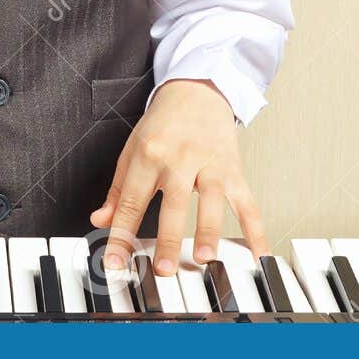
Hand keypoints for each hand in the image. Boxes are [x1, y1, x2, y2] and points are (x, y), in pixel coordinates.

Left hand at [90, 78, 267, 273]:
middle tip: (164, 269)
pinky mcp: (233, 169)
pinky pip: (247, 202)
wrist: (196, 90)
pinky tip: (259, 253)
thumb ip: (118, 190)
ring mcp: (210, 164)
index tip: (114, 262)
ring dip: (209, 230)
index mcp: (148, 154)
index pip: (131, 201)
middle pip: (173, 202)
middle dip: (168, 237)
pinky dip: (256, 230)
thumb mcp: (132, 150)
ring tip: (204, 257)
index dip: (121, 235)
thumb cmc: (163, 123)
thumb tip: (99, 220)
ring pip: (212, 200)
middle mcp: (179, 158)